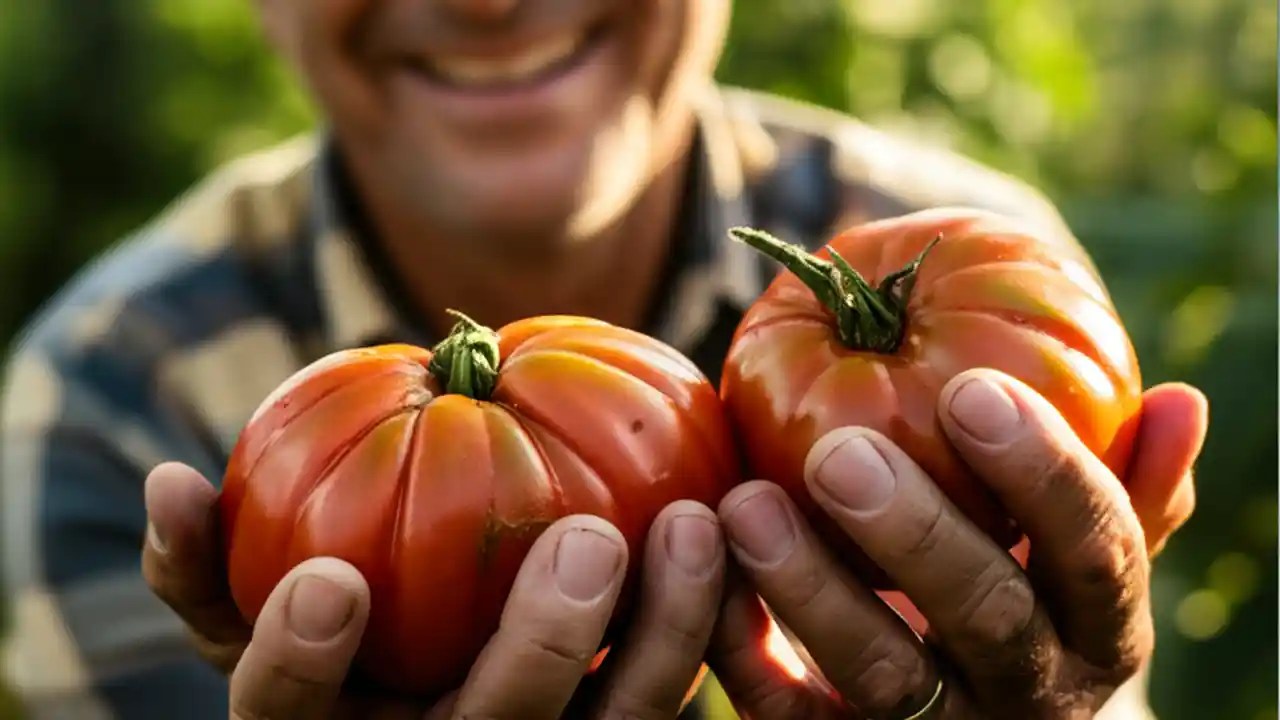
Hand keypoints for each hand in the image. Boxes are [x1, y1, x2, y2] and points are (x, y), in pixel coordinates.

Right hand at [142, 463, 725, 718]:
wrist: (450, 666)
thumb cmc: (340, 640)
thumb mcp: (261, 611)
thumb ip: (215, 562)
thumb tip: (171, 482)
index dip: (302, 661)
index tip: (329, 579)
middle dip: (540, 646)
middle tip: (590, 540)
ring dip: (663, 636)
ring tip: (699, 523)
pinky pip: (668, 698)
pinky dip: (705, 627)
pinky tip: (730, 537)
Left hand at [708, 368, 1206, 718]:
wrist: (967, 715)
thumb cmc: (1020, 583)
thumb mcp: (1080, 551)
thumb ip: (1124, 484)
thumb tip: (1185, 402)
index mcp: (1100, 628)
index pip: (1097, 551)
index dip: (1044, 473)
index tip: (971, 389)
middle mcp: (1031, 693)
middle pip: (986, 618)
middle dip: (915, 534)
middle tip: (839, 455)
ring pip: (880, 676)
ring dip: (810, 588)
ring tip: (743, 503)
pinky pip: (788, 712)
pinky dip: (739, 642)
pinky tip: (700, 564)